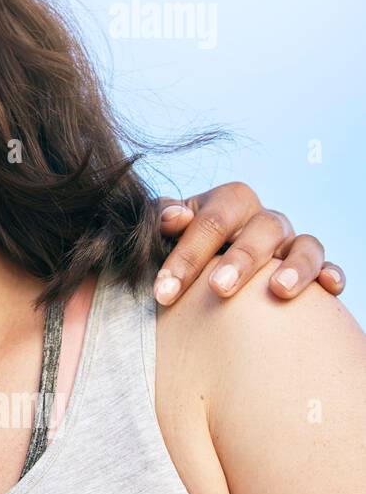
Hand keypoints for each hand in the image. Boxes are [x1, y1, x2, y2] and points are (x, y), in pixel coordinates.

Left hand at [154, 182, 345, 305]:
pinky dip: (331, 274)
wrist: (207, 262)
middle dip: (240, 259)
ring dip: (295, 266)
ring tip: (279, 291)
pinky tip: (328, 288)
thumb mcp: (165, 229)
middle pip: (262, 229)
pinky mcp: (312, 266)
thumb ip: (162, 219)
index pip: (211, 222)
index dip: (187, 255)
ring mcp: (291, 242)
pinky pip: (328, 265)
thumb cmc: (182, 245)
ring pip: (304, 244)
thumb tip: (174, 217)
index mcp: (229, 201)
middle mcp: (264, 219)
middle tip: (218, 289)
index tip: (164, 291)